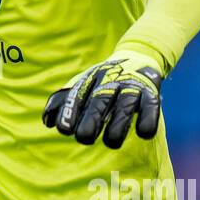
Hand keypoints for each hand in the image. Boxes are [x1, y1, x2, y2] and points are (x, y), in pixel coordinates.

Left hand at [42, 54, 163, 147]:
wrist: (137, 57)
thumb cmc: (100, 82)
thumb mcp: (80, 86)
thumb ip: (61, 103)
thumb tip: (48, 122)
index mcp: (89, 81)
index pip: (77, 96)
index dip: (69, 113)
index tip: (64, 130)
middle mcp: (109, 83)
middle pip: (99, 101)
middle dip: (91, 120)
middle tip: (84, 138)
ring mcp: (131, 87)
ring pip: (125, 106)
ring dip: (118, 125)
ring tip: (111, 142)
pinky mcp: (151, 93)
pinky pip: (151, 106)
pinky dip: (148, 119)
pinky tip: (143, 133)